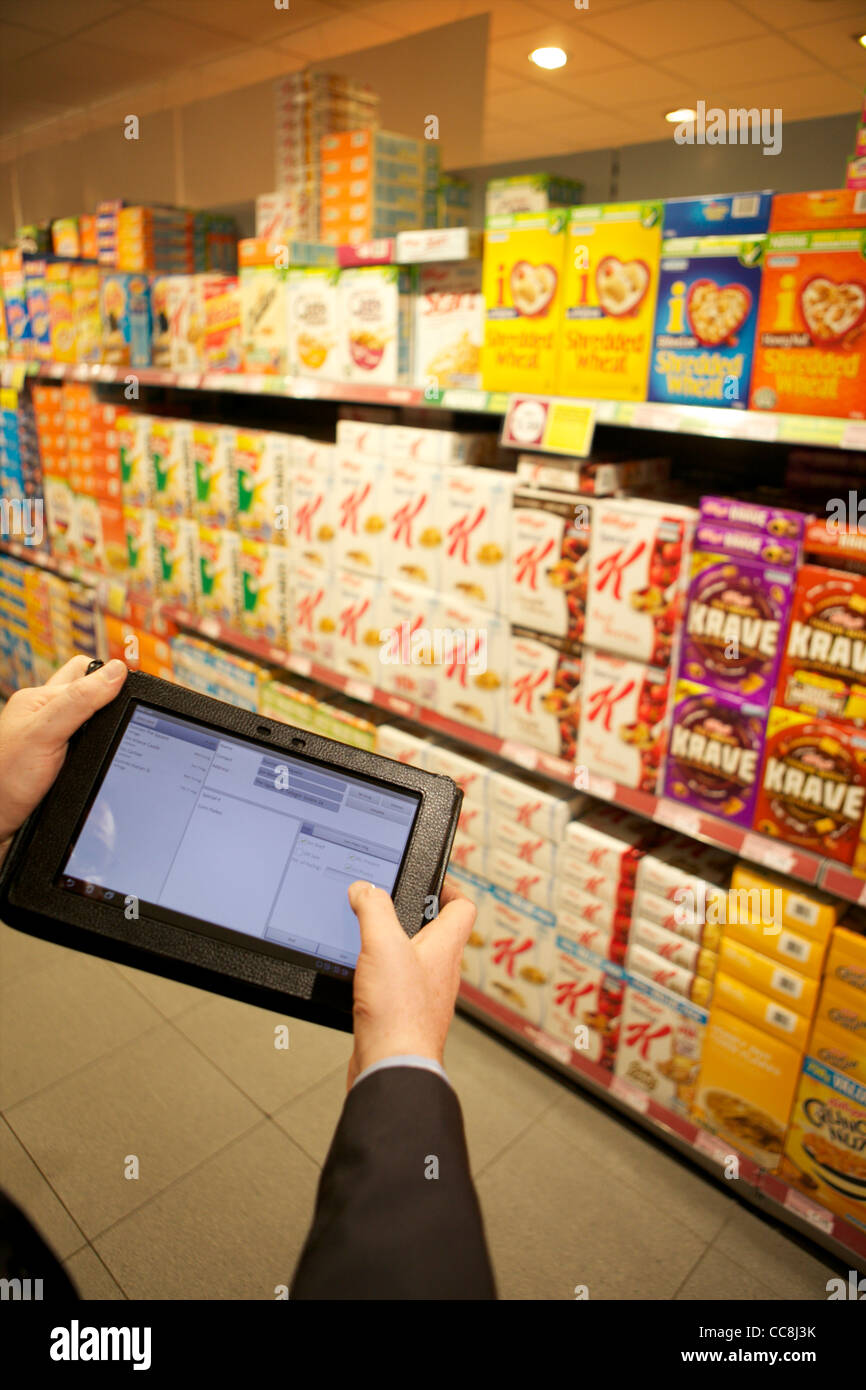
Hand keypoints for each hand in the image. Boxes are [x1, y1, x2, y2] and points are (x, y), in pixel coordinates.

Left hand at [0, 657, 127, 843]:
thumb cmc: (4, 779)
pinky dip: (103, 757)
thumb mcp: (44, 733)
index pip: (86, 671)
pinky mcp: (64, 767)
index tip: (133, 691)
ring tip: (114, 747)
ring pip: (97, 726)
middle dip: (112, 706)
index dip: (110, 677)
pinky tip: (106, 765)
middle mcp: (49, 718)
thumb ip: (79, 701)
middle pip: (93, 695)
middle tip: (119, 723)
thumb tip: (117, 671)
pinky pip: (94, 752)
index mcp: (40, 699)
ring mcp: (57, 743)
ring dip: (108, 736)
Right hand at [345, 877, 475, 1089]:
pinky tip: (361, 978)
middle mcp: (440, 972)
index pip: (463, 908)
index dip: (449, 889)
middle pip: (438, 933)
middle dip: (415, 916)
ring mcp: (424, 996)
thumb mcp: (383, 946)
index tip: (431, 880)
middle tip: (390, 905)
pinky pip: (398, 987)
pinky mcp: (405, 1016)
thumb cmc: (399, 1014)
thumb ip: (374, 910)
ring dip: (396, 947)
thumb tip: (365, 888)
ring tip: (371, 937)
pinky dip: (381, 976)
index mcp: (444, 948)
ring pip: (416, 961)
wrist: (392, 1067)